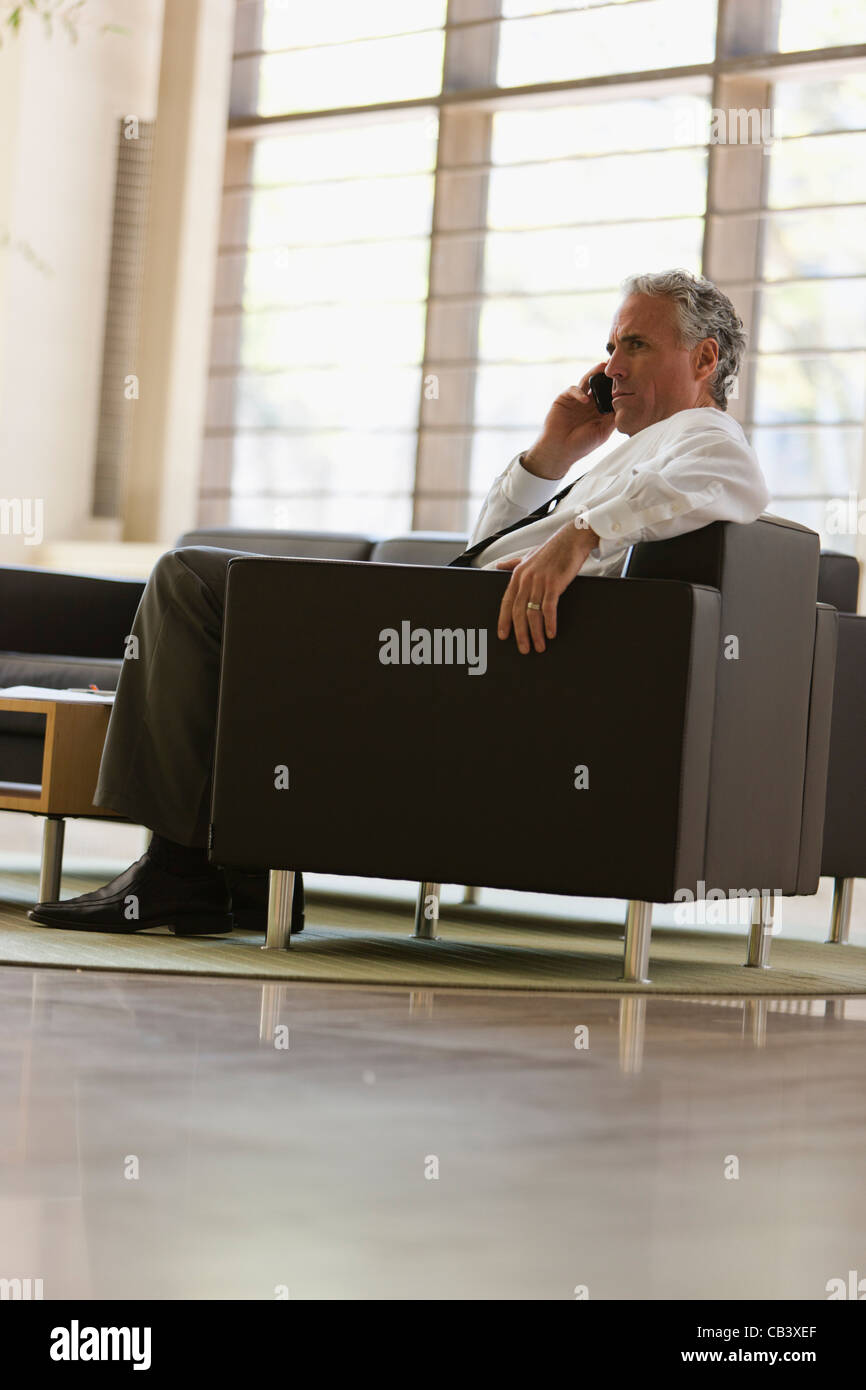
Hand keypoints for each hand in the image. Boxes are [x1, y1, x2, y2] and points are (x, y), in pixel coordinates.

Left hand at [495, 520, 599, 653]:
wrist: (571, 539)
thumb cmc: (552, 550)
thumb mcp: (528, 556)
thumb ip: (513, 564)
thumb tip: (499, 565)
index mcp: (517, 574)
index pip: (506, 602)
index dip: (504, 620)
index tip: (503, 635)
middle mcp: (525, 579)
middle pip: (519, 612)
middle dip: (520, 633)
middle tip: (523, 648)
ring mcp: (539, 581)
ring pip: (533, 613)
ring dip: (536, 633)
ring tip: (539, 646)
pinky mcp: (554, 583)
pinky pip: (549, 608)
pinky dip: (550, 623)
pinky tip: (551, 633)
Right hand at [522, 363, 617, 479]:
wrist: (559, 450)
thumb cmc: (581, 445)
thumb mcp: (603, 432)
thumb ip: (613, 419)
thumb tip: (627, 405)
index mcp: (599, 410)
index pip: (609, 393)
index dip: (617, 385)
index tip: (628, 378)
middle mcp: (589, 402)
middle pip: (599, 384)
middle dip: (607, 375)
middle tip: (616, 367)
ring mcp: (576, 399)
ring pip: (587, 381)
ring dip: (594, 373)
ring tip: (603, 367)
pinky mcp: (564, 399)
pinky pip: (573, 389)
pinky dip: (579, 392)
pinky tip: (585, 400)